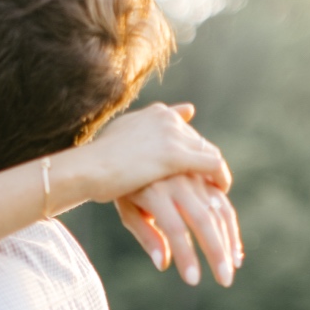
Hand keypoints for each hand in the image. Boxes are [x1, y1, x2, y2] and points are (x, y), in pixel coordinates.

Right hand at [80, 103, 230, 203]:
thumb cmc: (95, 162)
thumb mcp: (118, 140)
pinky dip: (220, 178)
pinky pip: (212, 165)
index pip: (183, 127)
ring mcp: (172, 136)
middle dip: (205, 164)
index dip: (192, 148)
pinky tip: (222, 192)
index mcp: (153, 115)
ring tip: (217, 194)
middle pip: (199, 142)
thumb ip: (137, 133)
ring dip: (214, 176)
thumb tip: (163, 127)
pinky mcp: (175, 156)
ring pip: (208, 154)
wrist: (86, 169)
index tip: (198, 163)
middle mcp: (167, 120)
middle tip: (212, 186)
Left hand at [115, 173, 243, 286]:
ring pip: (218, 210)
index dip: (186, 255)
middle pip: (203, 220)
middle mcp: (178, 181)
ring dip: (229, 241)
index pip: (175, 229)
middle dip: (216, 252)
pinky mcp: (206, 175)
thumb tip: (163, 264)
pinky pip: (222, 202)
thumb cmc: (124, 185)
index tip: (193, 281)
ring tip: (232, 268)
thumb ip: (146, 234)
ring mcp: (194, 175)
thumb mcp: (128, 209)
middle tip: (225, 282)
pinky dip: (230, 226)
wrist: (131, 145)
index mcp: (155, 192)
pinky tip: (234, 250)